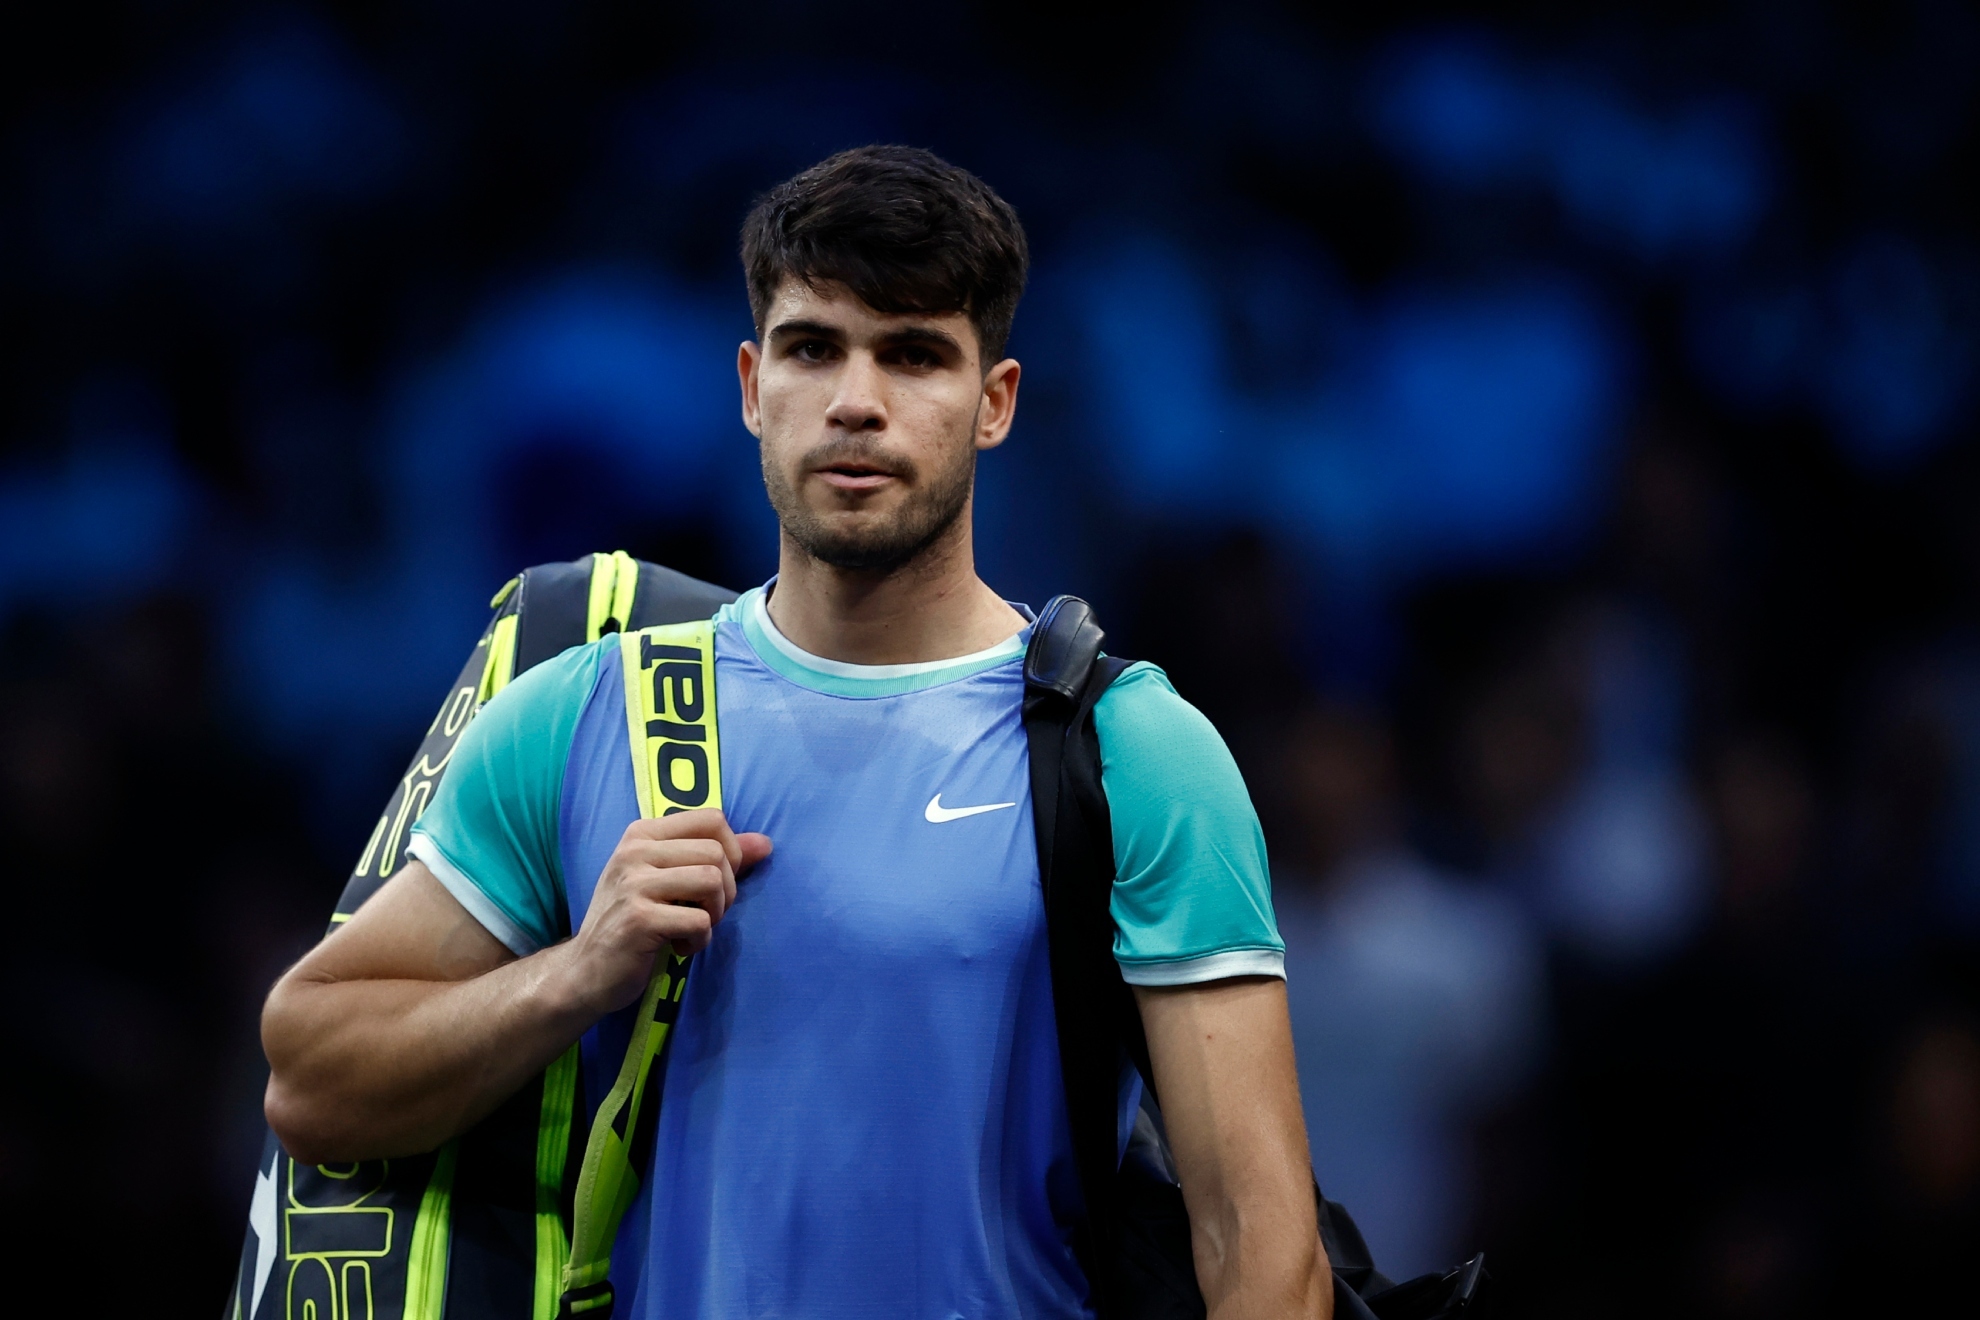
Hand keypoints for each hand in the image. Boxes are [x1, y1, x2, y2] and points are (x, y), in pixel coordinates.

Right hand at [557, 810, 771, 1016]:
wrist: (585, 970)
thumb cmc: (631, 921)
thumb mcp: (667, 880)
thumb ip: (714, 857)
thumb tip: (765, 843)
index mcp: (642, 833)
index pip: (712, 818)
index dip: (731, 851)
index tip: (717, 881)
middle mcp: (634, 851)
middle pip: (716, 853)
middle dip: (727, 890)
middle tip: (705, 913)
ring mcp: (634, 884)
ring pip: (712, 881)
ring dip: (715, 913)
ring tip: (693, 928)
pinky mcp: (638, 919)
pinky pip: (700, 921)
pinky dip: (700, 939)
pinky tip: (679, 946)